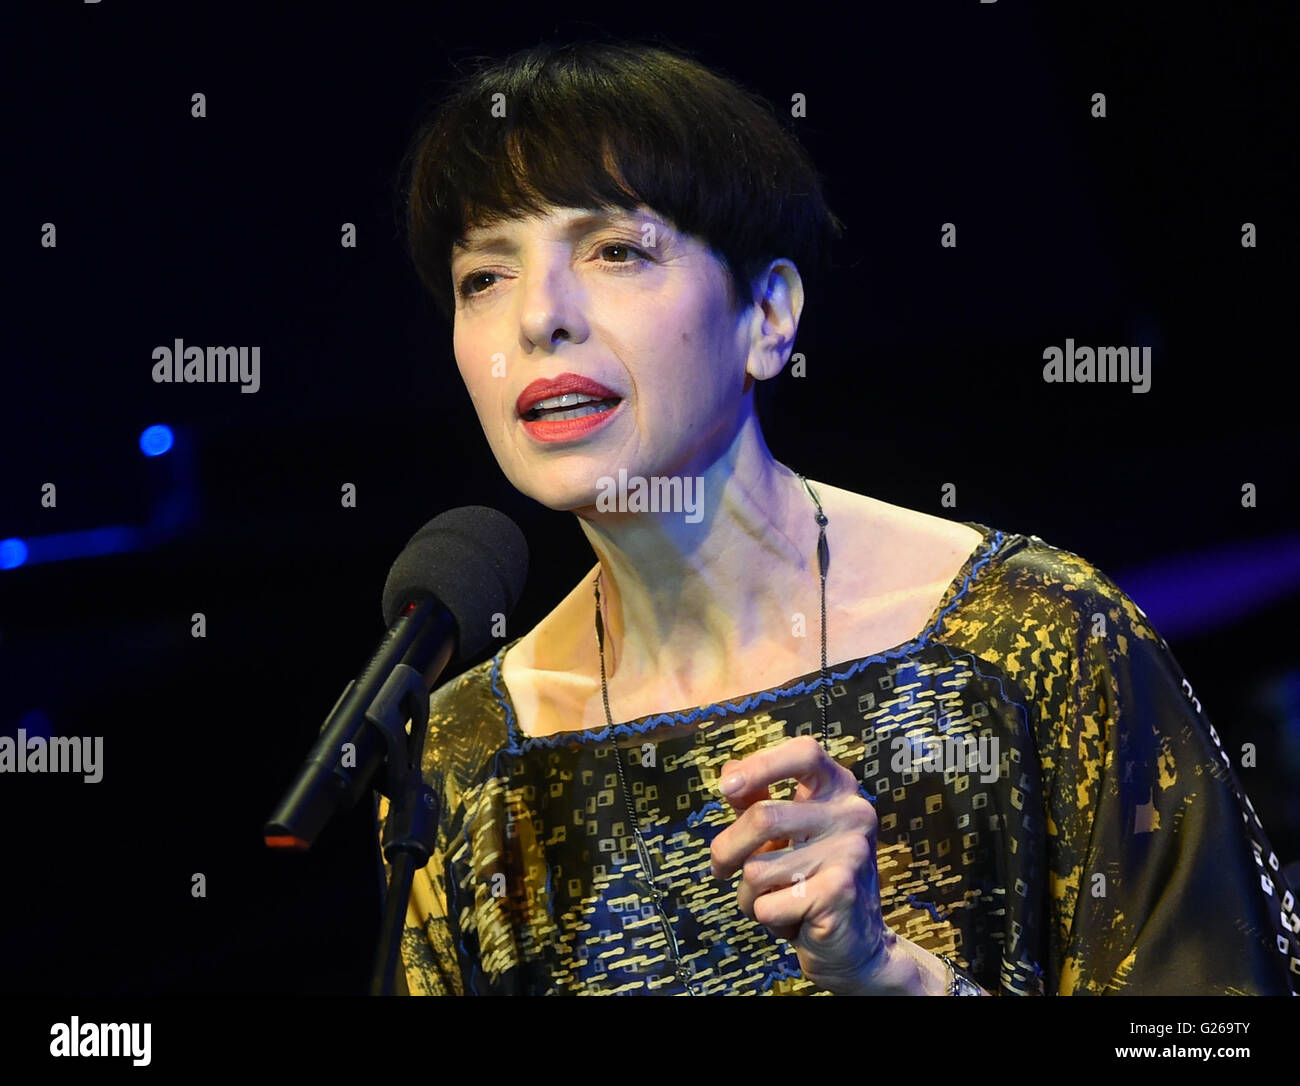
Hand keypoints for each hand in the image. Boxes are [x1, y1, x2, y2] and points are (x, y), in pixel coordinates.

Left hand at [709, 734, 907, 993]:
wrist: (857, 943)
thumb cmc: (813, 878)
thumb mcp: (789, 832)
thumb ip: (760, 800)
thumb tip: (730, 773)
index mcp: (840, 789)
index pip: (805, 752)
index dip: (762, 764)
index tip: (727, 787)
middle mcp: (852, 814)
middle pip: (763, 817)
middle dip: (727, 849)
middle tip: (721, 869)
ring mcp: (850, 853)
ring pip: (757, 869)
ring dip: (749, 894)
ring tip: (776, 899)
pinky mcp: (839, 893)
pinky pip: (767, 905)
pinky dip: (766, 918)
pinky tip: (793, 919)